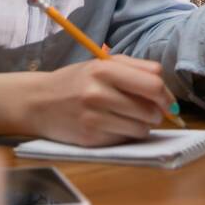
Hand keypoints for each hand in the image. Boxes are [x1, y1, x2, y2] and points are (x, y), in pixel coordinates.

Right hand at [0, 56, 174, 146]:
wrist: (38, 102)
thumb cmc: (76, 81)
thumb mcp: (102, 65)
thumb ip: (136, 70)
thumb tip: (166, 91)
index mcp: (104, 69)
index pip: (153, 83)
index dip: (166, 94)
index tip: (166, 101)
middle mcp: (98, 93)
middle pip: (150, 109)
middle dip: (157, 113)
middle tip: (151, 112)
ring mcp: (93, 118)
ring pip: (141, 128)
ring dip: (143, 126)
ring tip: (129, 118)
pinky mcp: (90, 138)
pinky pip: (124, 139)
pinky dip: (126, 134)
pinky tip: (112, 126)